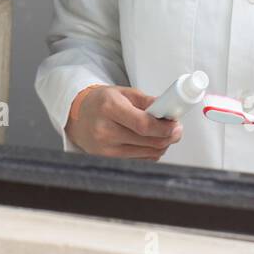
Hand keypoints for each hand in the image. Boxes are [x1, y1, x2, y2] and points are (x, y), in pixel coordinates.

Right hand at [65, 85, 182, 158]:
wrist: (78, 116)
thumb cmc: (101, 102)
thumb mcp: (122, 93)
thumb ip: (146, 101)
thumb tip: (168, 109)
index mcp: (109, 108)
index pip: (142, 124)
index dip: (164, 128)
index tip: (176, 125)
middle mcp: (105, 131)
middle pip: (148, 142)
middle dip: (168, 136)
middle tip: (176, 128)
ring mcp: (105, 150)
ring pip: (148, 153)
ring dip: (162, 145)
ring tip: (162, 133)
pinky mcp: (108, 160)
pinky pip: (140, 161)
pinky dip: (151, 152)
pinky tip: (148, 142)